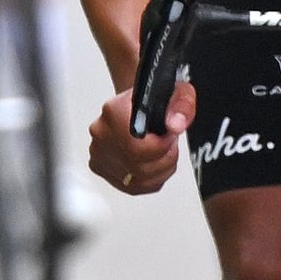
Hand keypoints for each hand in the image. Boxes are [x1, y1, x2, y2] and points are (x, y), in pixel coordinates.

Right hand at [89, 80, 191, 195]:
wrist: (136, 102)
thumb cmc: (154, 99)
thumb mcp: (177, 93)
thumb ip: (181, 107)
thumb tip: (175, 125)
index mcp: (115, 111)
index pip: (136, 146)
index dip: (161, 147)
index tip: (170, 137)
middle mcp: (102, 132)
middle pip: (137, 167)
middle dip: (164, 159)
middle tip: (169, 144)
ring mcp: (98, 151)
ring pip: (136, 180)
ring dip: (159, 170)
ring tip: (163, 152)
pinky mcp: (99, 166)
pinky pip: (131, 186)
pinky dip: (150, 180)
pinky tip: (154, 164)